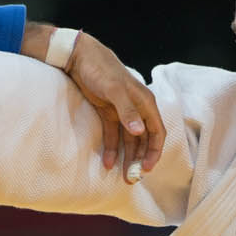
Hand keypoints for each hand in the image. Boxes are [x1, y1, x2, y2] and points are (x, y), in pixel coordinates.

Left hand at [64, 32, 165, 182]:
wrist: (79, 57)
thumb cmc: (100, 69)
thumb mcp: (113, 89)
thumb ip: (127, 110)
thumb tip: (139, 131)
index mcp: (145, 102)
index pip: (157, 132)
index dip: (154, 151)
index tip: (147, 168)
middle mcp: (137, 108)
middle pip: (144, 139)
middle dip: (140, 159)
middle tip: (133, 178)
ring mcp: (123, 112)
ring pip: (130, 140)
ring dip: (128, 158)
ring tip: (123, 177)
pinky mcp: (108, 113)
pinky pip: (113, 135)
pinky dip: (112, 149)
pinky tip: (108, 163)